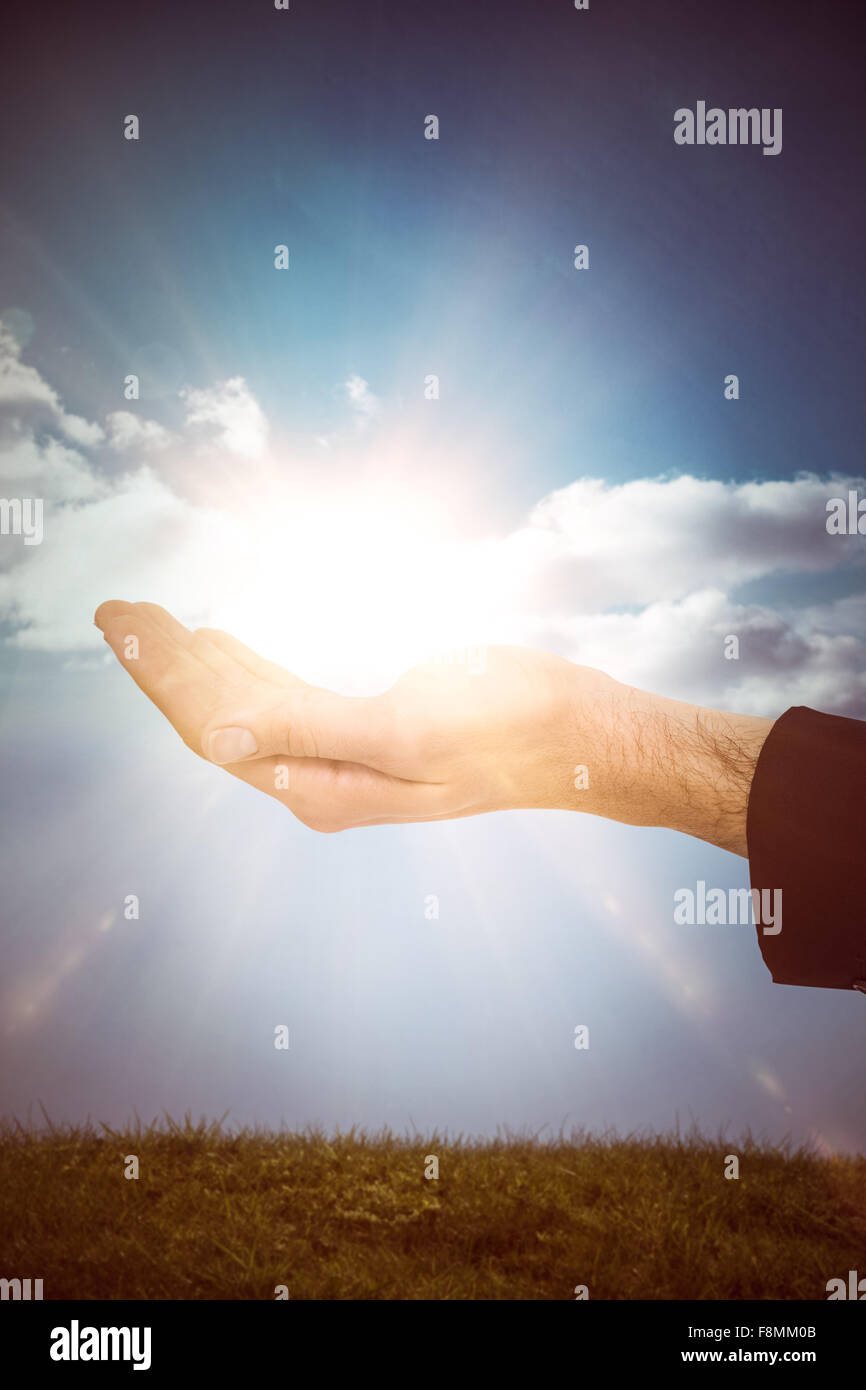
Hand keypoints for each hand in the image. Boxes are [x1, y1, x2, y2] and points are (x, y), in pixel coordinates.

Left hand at [94, 600, 772, 849]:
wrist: (579, 736)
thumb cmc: (508, 726)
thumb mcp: (409, 727)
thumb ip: (312, 732)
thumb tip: (221, 737)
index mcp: (321, 785)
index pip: (214, 730)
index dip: (163, 677)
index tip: (120, 620)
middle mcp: (319, 779)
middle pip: (217, 718)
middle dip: (164, 664)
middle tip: (113, 606)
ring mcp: (342, 758)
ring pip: (247, 707)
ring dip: (197, 663)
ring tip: (147, 617)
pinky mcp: (366, 731)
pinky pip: (283, 701)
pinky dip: (244, 670)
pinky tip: (222, 645)